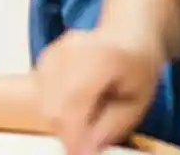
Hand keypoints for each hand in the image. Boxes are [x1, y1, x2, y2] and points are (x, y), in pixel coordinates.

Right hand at [35, 30, 162, 154]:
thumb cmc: (137, 69)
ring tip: (88, 118)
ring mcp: (53, 52)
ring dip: (61, 122)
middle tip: (87, 146)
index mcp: (102, 58)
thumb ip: (113, 126)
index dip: (75, 135)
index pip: (76, 100)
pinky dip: (55, 108)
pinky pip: (41, 94)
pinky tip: (76, 104)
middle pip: (54, 105)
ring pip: (44, 102)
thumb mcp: (138, 103)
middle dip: (68, 133)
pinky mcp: (43, 58)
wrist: (127, 36)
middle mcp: (70, 50)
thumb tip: (87, 149)